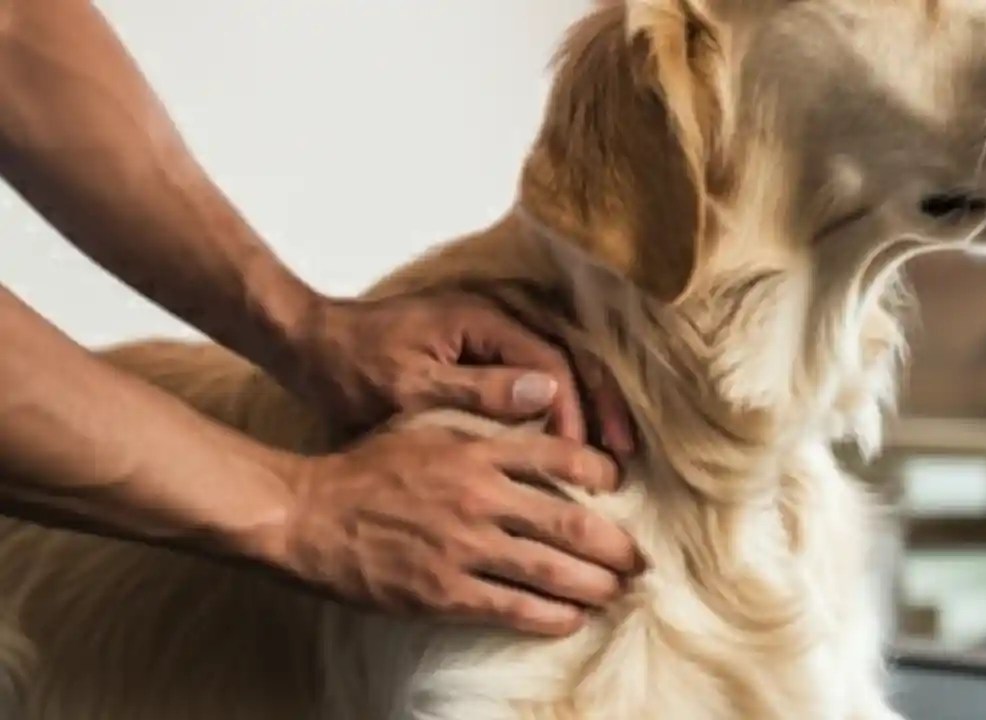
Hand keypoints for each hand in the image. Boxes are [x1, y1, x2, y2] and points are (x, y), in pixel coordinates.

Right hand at [267, 423, 643, 634]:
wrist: (307, 514)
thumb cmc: (366, 466)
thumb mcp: (427, 423)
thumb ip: (483, 419)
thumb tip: (540, 402)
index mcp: (477, 451)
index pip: (561, 458)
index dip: (602, 473)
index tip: (619, 485)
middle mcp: (479, 497)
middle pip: (571, 524)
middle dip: (616, 546)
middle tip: (640, 559)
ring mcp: (463, 548)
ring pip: (551, 571)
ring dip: (595, 585)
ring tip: (617, 591)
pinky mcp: (444, 592)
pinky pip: (513, 607)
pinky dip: (552, 615)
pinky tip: (573, 618)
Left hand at [287, 292, 633, 456]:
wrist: (311, 343)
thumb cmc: (353, 369)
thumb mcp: (410, 387)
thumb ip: (478, 389)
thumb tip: (549, 392)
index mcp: (482, 318)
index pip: (551, 361)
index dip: (575, 411)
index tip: (585, 459)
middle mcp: (497, 313)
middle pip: (571, 355)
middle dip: (600, 406)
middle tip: (623, 456)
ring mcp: (493, 325)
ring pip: (562, 361)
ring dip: (589, 404)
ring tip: (610, 451)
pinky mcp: (484, 342)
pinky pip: (540, 367)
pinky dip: (563, 401)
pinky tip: (572, 438)